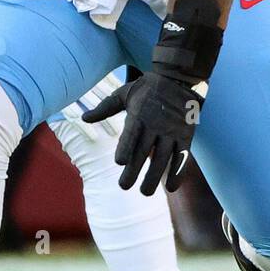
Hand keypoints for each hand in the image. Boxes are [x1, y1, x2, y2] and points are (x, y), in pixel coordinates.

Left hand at [83, 70, 202, 195]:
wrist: (179, 78)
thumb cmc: (147, 87)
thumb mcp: (124, 93)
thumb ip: (105, 108)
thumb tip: (84, 118)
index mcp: (139, 114)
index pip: (132, 134)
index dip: (126, 148)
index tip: (119, 162)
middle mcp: (155, 125)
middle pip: (144, 151)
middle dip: (134, 171)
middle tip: (124, 187)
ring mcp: (171, 132)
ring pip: (163, 158)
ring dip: (154, 177)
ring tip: (145, 193)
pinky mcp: (185, 136)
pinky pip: (182, 157)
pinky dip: (178, 173)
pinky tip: (171, 188)